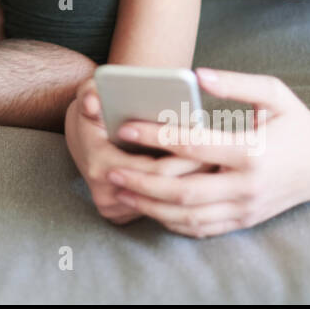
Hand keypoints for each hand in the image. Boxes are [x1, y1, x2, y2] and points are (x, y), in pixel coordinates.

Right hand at [65, 77, 210, 224]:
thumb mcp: (91, 95)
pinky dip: (180, 198)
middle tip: (225, 159)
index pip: (155, 169)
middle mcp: (106, 193)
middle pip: (167, 189)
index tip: (212, 145)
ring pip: (166, 204)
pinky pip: (159, 210)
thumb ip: (90, 93)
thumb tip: (93, 102)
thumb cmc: (94, 114)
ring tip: (220, 168)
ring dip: (193, 186)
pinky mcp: (122, 215)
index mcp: (101, 165)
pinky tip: (201, 181)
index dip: (185, 157)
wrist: (84, 139)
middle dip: (195, 173)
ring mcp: (114, 208)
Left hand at [107, 68, 309, 237]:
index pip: (193, 145)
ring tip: (121, 190)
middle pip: (183, 191)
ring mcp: (246, 208)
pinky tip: (149, 207)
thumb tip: (197, 75)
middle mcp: (248, 185)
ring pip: (188, 217)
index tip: (123, 127)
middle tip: (109, 168)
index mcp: (252, 151)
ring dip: (150, 206)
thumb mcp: (275, 93)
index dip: (154, 137)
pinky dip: (171, 221)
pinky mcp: (244, 221)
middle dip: (141, 181)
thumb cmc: (297, 122)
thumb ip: (236, 83)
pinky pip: (202, 228)